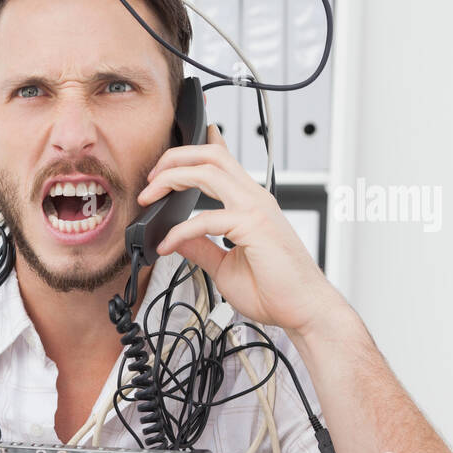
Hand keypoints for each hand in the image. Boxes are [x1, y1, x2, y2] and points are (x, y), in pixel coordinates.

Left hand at [137, 123, 345, 335]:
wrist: (303, 310)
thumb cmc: (275, 289)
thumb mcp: (224, 266)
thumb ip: (201, 248)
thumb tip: (176, 237)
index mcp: (250, 203)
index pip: (225, 161)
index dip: (205, 142)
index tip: (180, 143)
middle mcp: (253, 199)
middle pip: (211, 156)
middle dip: (174, 158)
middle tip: (150, 178)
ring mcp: (255, 209)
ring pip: (208, 171)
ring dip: (171, 178)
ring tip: (149, 196)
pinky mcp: (253, 226)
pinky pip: (206, 219)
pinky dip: (179, 231)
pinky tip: (167, 245)